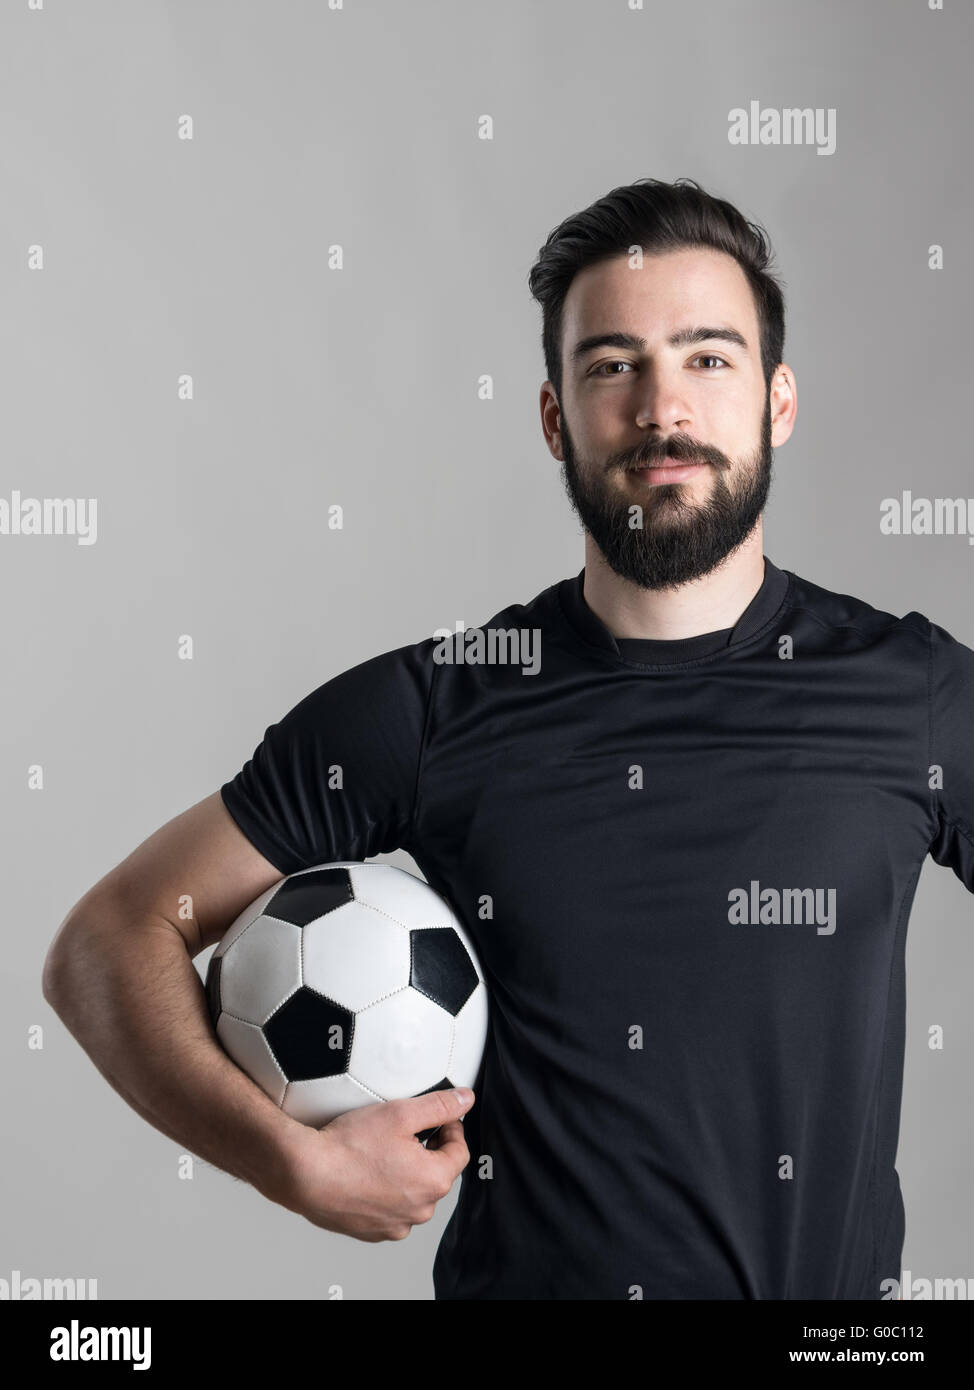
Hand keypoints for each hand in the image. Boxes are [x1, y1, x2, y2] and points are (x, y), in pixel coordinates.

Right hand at [276, 1087, 474, 1241]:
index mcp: (434, 1182)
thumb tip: (465, 1100)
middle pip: (437, 1174)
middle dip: (427, 1151)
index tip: (438, 1118)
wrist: (305, 1174)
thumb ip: (439, 1106)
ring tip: (380, 1153)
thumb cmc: (349, 1146)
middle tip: (402, 1132)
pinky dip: (385, 1193)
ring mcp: (395, 1226)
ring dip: (406, 1174)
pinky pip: (389, 1210)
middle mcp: (419, 1211)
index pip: (460, 1152)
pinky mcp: (372, 1232)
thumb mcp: (401, 1113)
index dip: (451, 1128)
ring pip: (413, 1194)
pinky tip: (366, 1174)